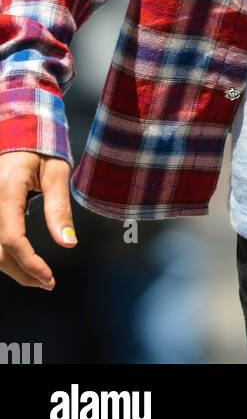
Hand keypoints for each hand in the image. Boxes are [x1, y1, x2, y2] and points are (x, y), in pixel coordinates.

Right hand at [0, 153, 76, 288]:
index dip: (29, 263)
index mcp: (7, 189)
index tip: (48, 277)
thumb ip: (59, 208)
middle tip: (47, 283)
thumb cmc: (41, 150)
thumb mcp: (57, 173)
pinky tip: (24, 264)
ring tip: (39, 278)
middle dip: (22, 272)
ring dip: (13, 269)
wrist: (20, 135)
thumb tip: (68, 243)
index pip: (12, 238)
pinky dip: (6, 257)